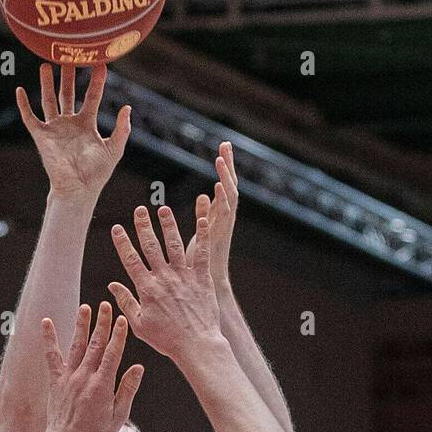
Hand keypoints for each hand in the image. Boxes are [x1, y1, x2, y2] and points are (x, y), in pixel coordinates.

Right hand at [16, 64, 130, 203]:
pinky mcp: (42, 136)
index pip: (92, 97)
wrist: (78, 189)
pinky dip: (24, 105)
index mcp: (87, 124)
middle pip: (68, 93)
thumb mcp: (114, 149)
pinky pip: (30, 118)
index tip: (100, 63)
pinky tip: (19, 91)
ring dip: (47, 83)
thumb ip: (122, 129)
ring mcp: (55, 129)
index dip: (96, 81)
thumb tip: (127, 108)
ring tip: (45, 64)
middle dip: (68, 75)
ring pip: (49, 100)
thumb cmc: (97, 174)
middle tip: (68, 56)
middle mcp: (70, 123)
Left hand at [42, 303, 143, 431]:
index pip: (113, 354)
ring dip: (81, 325)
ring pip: (76, 346)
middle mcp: (85, 377)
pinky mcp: (55, 381)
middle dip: (102, 323)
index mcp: (102, 385)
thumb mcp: (119, 415)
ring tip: (85, 307)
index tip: (122, 319)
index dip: (118, 335)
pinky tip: (46, 322)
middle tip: (106, 305)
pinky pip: (51, 356)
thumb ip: (128, 389)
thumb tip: (139, 367)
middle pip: (95, 345)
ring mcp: (68, 377)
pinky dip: (49, 339)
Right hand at [109, 205, 222, 362]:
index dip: (122, 242)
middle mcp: (165, 278)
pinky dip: (202, 236)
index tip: (116, 228)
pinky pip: (201, 253)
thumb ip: (126, 302)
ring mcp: (184, 277)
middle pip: (151, 246)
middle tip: (139, 210)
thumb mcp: (140, 325)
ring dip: (168, 225)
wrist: (196, 345)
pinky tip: (201, 220)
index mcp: (147, 289)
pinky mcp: (202, 278)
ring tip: (163, 210)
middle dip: (143, 226)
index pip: (131, 260)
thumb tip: (112, 285)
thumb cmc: (167, 338)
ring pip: (174, 245)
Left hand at [185, 142, 238, 288]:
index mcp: (220, 217)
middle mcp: (224, 220)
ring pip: (229, 197)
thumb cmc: (202, 264)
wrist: (208, 288)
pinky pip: (224, 215)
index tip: (222, 149)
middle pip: (230, 186)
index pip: (224, 187)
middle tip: (225, 143)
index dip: (224, 169)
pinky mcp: (221, 236)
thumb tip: (203, 196)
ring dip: (226, 177)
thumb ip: (205, 214)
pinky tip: (220, 184)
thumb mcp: (202, 234)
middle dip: (228, 166)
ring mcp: (224, 227)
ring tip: (221, 156)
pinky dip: (223, 199)